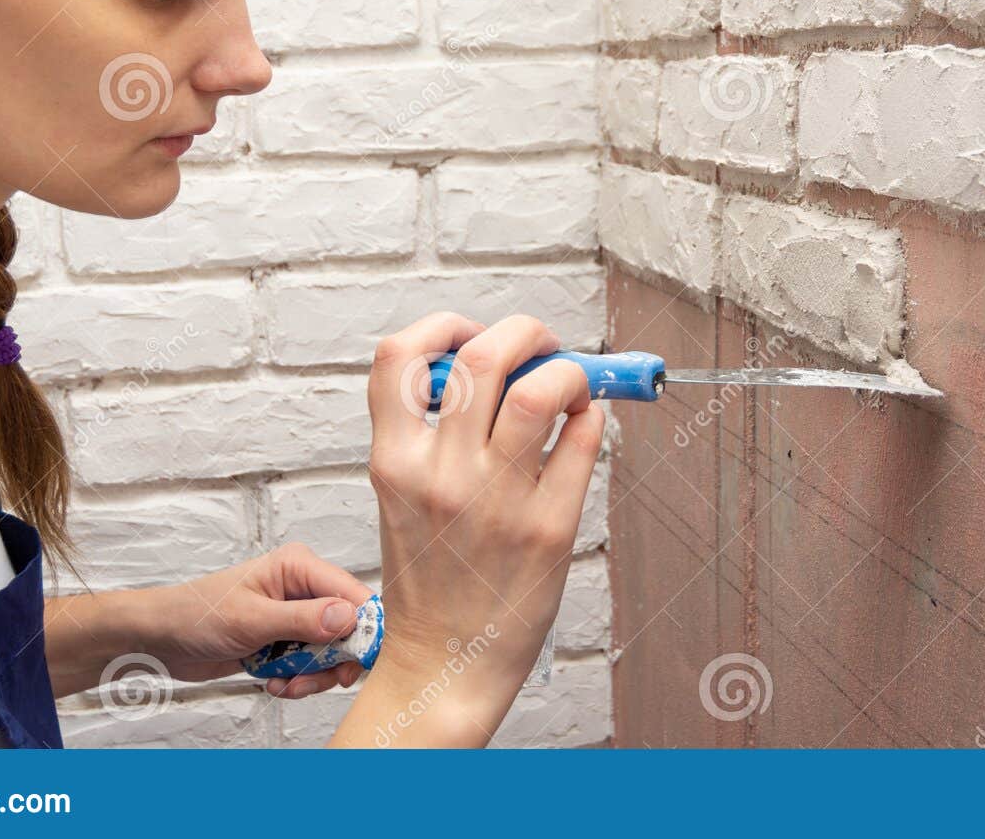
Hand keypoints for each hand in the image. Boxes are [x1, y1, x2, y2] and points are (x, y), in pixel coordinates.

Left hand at [140, 542, 373, 697]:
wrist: (162, 639)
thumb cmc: (197, 616)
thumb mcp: (252, 619)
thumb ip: (304, 620)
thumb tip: (351, 618)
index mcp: (299, 567)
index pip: (353, 593)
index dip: (365, 628)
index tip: (358, 662)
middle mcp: (303, 588)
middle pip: (348, 627)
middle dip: (334, 660)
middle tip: (315, 681)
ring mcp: (295, 616)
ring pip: (331, 651)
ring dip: (313, 675)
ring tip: (286, 685)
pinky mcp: (285, 640)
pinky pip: (310, 665)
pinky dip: (298, 680)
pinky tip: (274, 683)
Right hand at [331, 312, 603, 746]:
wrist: (445, 660)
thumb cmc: (430, 575)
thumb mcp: (402, 494)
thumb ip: (428, 431)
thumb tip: (490, 366)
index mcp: (394, 461)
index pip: (400, 356)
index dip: (442, 325)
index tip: (470, 332)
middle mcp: (441, 474)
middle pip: (484, 354)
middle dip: (524, 330)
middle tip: (540, 344)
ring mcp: (496, 500)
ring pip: (540, 390)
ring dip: (567, 369)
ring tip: (569, 384)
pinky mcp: (547, 527)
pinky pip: (582, 441)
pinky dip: (590, 415)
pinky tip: (583, 425)